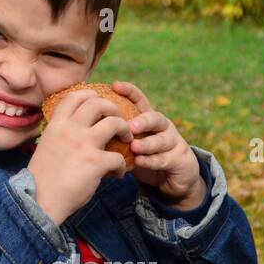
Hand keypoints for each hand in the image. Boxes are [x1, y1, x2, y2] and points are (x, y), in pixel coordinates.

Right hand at [27, 87, 132, 224]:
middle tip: (118, 121)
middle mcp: (70, 130)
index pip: (75, 96)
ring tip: (127, 141)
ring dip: (126, 130)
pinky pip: (119, 157)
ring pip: (115, 123)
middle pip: (98, 103)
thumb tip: (78, 130)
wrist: (40, 200)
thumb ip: (61, 134)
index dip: (91, 94)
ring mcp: (84, 144)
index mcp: (56, 125)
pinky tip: (117, 174)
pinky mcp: (96, 162)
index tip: (99, 102)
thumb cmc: (43, 177)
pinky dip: (122, 166)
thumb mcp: (47, 145)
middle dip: (113, 109)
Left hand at [110, 80, 205, 208]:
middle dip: (142, 120)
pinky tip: (140, 162)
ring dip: (147, 143)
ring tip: (134, 146)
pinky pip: (165, 159)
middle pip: (155, 118)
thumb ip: (114, 133)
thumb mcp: (128, 143)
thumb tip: (84, 124)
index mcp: (148, 118)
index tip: (114, 85)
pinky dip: (151, 161)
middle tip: (129, 125)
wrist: (172, 178)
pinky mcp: (179, 160)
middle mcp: (162, 127)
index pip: (140, 100)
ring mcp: (173, 142)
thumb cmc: (143, 156)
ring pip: (162, 139)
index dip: (129, 91)